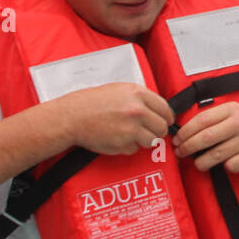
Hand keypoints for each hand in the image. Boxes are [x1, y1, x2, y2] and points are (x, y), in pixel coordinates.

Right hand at [55, 82, 172, 155]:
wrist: (72, 116)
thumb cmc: (90, 103)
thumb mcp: (119, 90)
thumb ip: (139, 98)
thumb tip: (156, 109)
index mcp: (138, 94)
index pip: (165, 108)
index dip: (166, 117)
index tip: (165, 121)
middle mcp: (138, 110)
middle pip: (162, 127)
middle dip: (157, 131)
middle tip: (149, 132)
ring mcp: (132, 127)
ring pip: (152, 140)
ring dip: (144, 141)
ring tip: (130, 135)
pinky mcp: (124, 143)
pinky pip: (135, 149)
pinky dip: (129, 147)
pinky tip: (117, 138)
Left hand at [173, 103, 238, 172]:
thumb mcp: (237, 113)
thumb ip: (215, 120)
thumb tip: (186, 133)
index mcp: (232, 109)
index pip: (201, 120)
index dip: (185, 132)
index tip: (176, 140)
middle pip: (205, 137)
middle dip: (188, 147)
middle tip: (180, 153)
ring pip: (214, 154)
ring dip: (201, 162)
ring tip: (198, 163)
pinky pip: (230, 166)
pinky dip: (225, 167)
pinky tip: (226, 164)